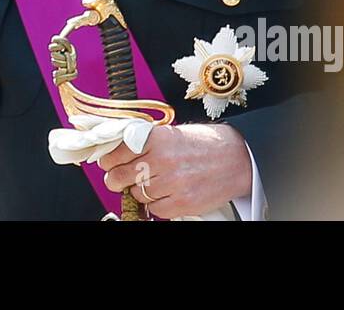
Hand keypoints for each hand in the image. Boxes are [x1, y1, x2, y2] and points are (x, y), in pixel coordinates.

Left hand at [98, 122, 251, 218]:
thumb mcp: (171, 133)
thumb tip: (115, 151)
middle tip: (119, 179)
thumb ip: (145, 141)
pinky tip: (166, 194)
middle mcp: (163, 160)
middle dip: (116, 179)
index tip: (107, 163)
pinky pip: (156, 209)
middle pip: (120, 177)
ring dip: (140, 191)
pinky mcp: (182, 202)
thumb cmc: (203, 144)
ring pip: (137, 194)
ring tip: (154, 182)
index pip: (117, 153)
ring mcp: (173, 183)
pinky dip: (157, 204)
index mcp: (157, 138)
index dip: (108, 160)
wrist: (236, 158)